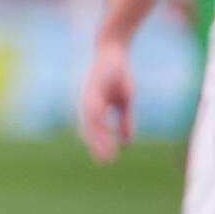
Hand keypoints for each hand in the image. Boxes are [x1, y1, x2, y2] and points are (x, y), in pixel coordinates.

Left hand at [79, 38, 133, 162]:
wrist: (113, 51)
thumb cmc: (117, 76)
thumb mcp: (124, 101)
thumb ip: (125, 121)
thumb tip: (127, 142)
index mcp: (93, 109)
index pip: (93, 132)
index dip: (98, 146)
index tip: (106, 161)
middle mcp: (87, 104)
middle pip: (88, 129)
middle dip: (97, 146)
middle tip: (105, 161)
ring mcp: (88, 96)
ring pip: (91, 121)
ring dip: (99, 136)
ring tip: (108, 149)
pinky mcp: (93, 87)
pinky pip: (95, 106)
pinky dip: (100, 119)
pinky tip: (107, 128)